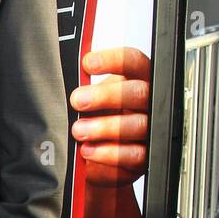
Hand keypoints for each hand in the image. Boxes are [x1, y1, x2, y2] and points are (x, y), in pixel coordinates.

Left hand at [68, 46, 149, 186]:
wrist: (102, 156)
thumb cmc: (99, 118)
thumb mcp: (94, 98)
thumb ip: (87, 88)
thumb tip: (68, 82)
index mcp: (137, 80)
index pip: (133, 62)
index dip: (113, 60)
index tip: (87, 64)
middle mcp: (149, 103)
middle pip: (137, 93)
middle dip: (105, 96)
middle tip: (78, 100)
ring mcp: (150, 130)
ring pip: (137, 125)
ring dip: (105, 127)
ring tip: (79, 130)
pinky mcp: (146, 157)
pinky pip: (134, 155)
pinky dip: (110, 154)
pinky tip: (89, 150)